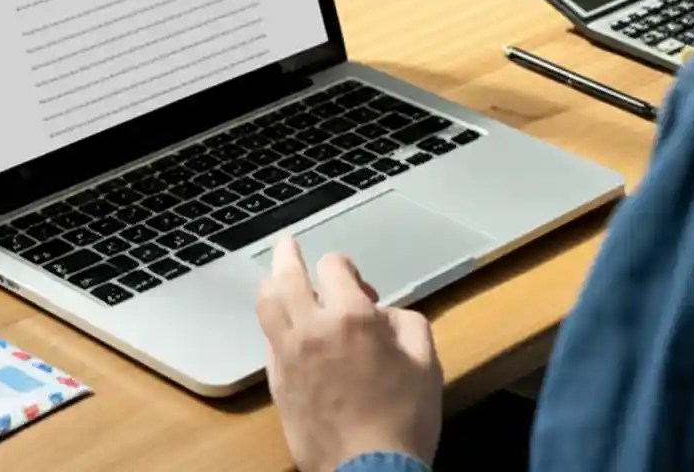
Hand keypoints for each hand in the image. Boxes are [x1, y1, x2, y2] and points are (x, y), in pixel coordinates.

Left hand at [256, 237, 443, 471]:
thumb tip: (384, 314)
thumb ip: (407, 323)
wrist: (369, 470)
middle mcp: (311, 327)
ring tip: (276, 278)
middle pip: (285, 275)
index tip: (354, 281)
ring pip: (266, 304)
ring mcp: (287, 354)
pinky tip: (282, 324)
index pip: (334, 266)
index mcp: (351, 317)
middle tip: (287, 244)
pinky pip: (267, 339)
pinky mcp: (276, 380)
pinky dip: (273, 323)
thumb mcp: (427, 362)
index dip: (344, 267)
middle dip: (286, 254)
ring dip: (271, 284)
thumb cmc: (405, 417)